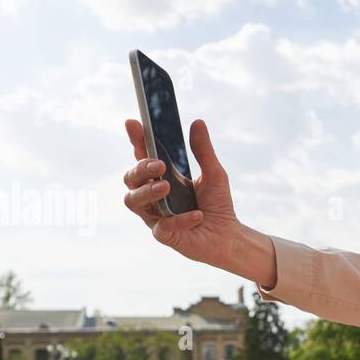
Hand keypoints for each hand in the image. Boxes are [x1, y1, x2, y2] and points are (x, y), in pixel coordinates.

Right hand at [123, 118, 274, 282]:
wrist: (229, 236)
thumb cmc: (218, 205)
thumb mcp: (214, 174)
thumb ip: (203, 151)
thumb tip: (198, 122)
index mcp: (161, 177)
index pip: (142, 156)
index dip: (136, 140)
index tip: (133, 123)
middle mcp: (152, 196)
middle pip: (130, 179)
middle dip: (141, 169)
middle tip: (159, 164)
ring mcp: (155, 216)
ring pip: (133, 201)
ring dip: (148, 191)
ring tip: (166, 187)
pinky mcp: (164, 236)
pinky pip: (162, 226)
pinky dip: (180, 220)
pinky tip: (197, 215)